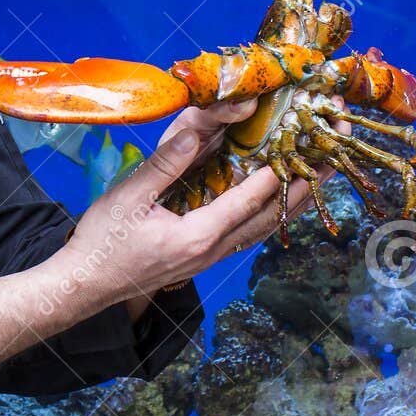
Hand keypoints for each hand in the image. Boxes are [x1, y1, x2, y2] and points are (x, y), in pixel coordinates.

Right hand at [60, 95, 348, 309]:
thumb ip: (166, 164)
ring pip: (262, 230)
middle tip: (328, 163)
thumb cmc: (103, 241)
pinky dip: (268, 216)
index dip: (277, 171)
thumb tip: (196, 131)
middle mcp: (212, 250)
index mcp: (198, 234)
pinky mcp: (201, 258)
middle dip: (300, 190)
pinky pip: (246, 235)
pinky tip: (276, 205)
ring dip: (290, 205)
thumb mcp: (129, 196)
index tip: (300, 145)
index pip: (249, 199)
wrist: (87, 284)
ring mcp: (209, 258)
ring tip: (315, 181)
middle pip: (269, 218)